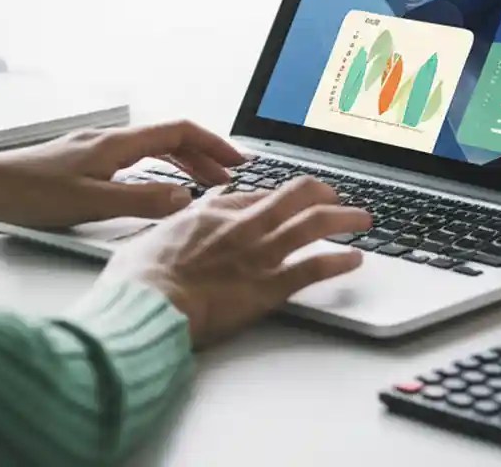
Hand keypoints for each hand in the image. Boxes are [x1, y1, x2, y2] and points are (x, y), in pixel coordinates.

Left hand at [0, 120, 244, 226]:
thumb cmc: (26, 193)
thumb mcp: (90, 204)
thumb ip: (141, 202)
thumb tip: (186, 201)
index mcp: (115, 144)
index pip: (178, 130)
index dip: (212, 144)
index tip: (237, 162)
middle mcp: (108, 140)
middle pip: (169, 138)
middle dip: (204, 155)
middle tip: (229, 178)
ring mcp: (93, 149)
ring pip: (151, 149)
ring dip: (182, 163)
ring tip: (202, 185)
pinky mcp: (81, 163)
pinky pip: (133, 160)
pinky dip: (157, 170)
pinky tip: (156, 189)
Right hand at [103, 177, 368, 347]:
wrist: (148, 306)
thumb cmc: (138, 283)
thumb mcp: (143, 245)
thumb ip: (162, 239)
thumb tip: (156, 243)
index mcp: (208, 215)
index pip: (252, 195)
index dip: (276, 195)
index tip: (287, 198)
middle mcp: (241, 227)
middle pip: (292, 197)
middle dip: (320, 193)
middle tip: (335, 197)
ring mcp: (259, 254)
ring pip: (313, 224)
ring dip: (343, 219)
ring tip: (362, 220)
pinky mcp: (270, 286)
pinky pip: (315, 267)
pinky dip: (339, 261)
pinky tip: (353, 260)